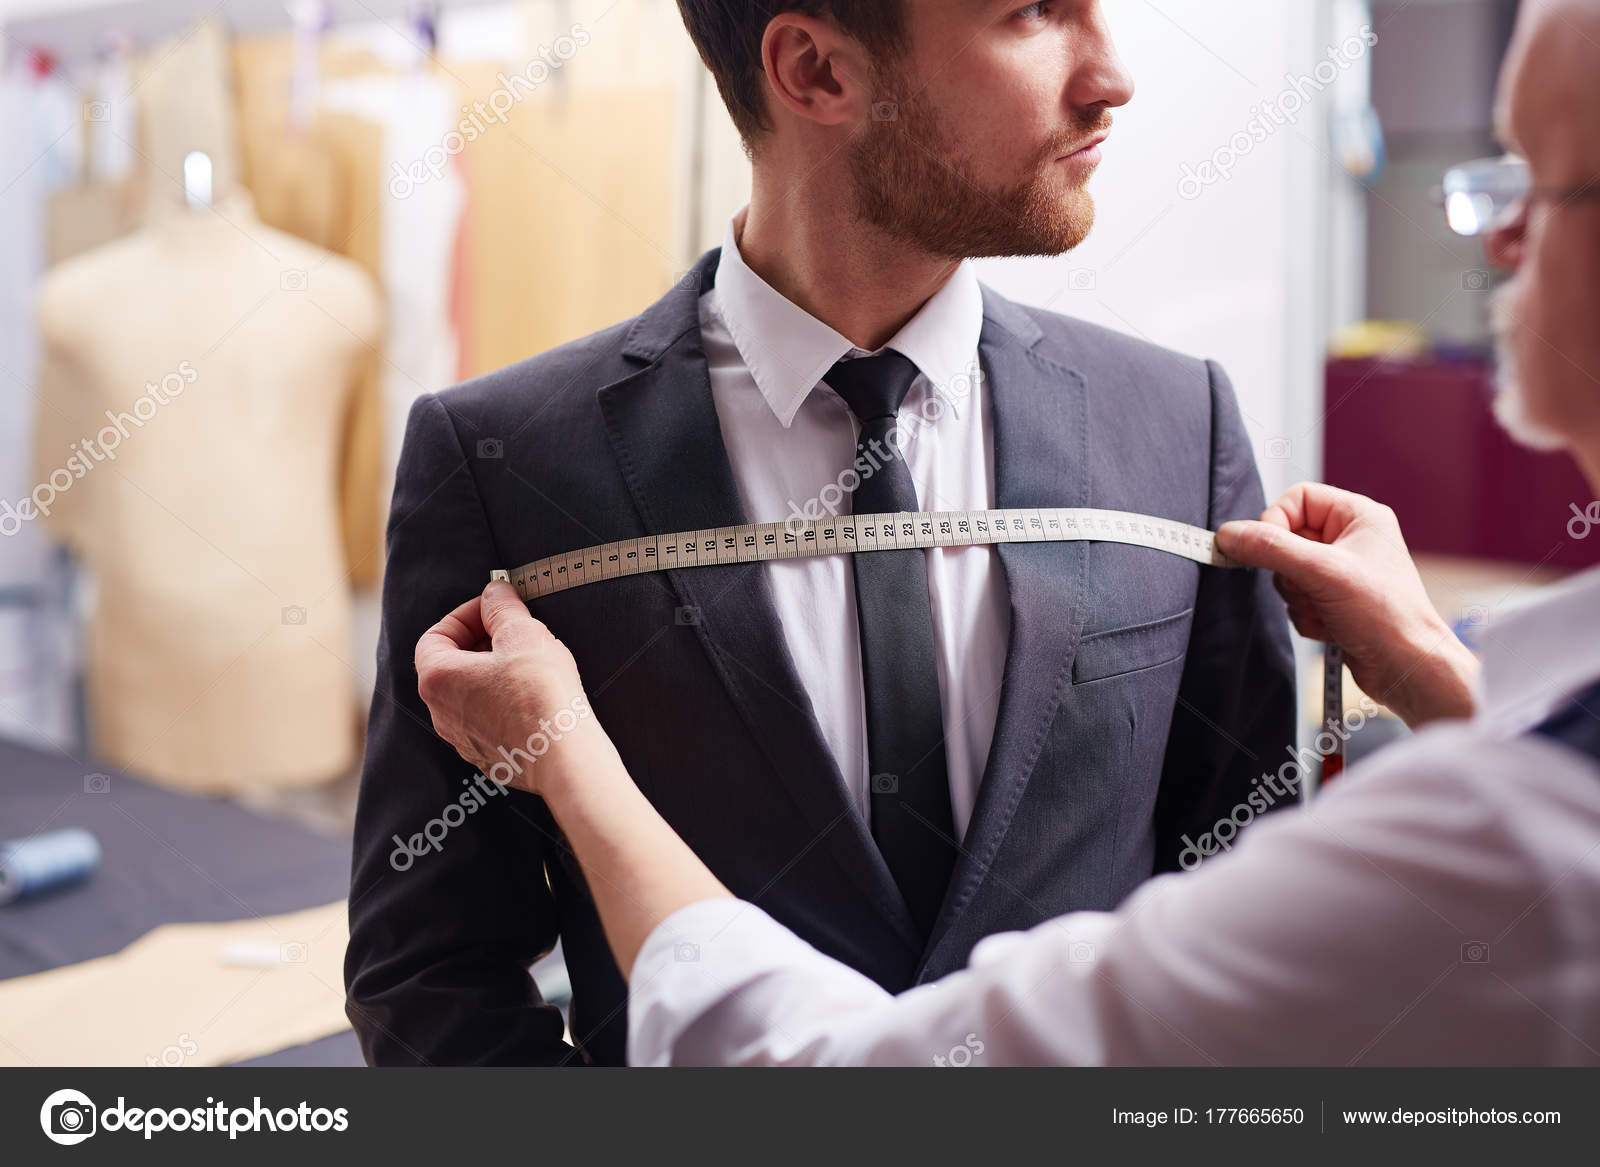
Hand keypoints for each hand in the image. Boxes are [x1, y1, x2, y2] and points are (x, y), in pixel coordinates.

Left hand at [414, 580, 613, 796]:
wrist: (565, 756)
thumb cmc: (540, 694)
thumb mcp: (522, 633)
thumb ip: (502, 607)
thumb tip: (495, 592)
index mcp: (437, 679)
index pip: (435, 635)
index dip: (466, 615)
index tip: (495, 608)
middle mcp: (441, 713)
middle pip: (452, 664)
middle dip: (482, 641)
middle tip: (516, 630)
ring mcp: (463, 740)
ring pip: (471, 694)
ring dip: (494, 673)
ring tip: (530, 662)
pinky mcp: (489, 757)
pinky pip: (489, 720)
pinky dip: (505, 701)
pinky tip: (536, 695)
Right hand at [1216, 483, 1479, 728]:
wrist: (1408, 668)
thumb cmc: (1387, 614)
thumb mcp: (1321, 572)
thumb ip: (1270, 548)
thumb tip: (1227, 534)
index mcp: (1358, 516)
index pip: (1296, 498)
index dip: (1276, 522)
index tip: (1268, 549)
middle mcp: (1351, 539)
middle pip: (1286, 539)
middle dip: (1289, 571)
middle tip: (1308, 586)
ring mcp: (1342, 572)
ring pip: (1287, 573)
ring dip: (1297, 597)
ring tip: (1325, 610)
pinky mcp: (1335, 600)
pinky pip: (1296, 598)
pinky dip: (1304, 615)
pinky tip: (1330, 627)